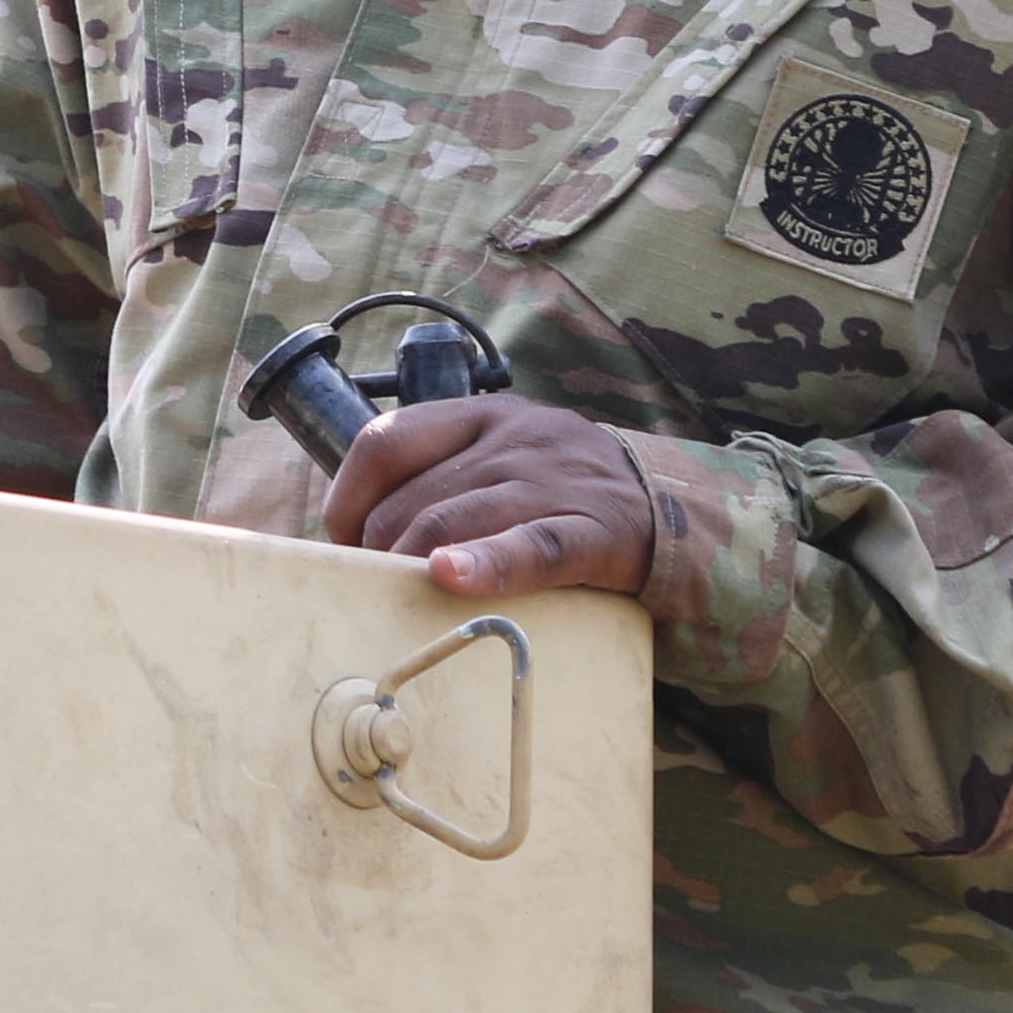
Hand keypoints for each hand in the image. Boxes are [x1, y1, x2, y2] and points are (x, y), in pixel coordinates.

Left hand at [321, 392, 657, 599]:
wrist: (669, 502)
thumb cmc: (561, 486)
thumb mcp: (502, 454)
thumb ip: (441, 474)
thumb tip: (358, 526)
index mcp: (481, 415)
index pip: (386, 442)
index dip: (349, 498)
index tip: (342, 541)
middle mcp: (512, 440)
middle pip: (414, 497)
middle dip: (379, 549)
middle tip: (372, 587)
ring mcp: (552, 482)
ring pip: (455, 520)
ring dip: (409, 564)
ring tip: (394, 597)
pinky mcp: (592, 531)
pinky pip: (530, 548)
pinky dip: (485, 564)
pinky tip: (451, 576)